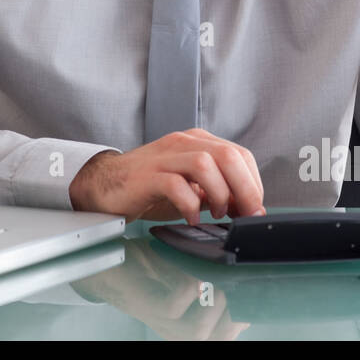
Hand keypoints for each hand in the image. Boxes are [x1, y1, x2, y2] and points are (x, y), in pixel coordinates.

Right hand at [69, 128, 264, 222]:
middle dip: (245, 189)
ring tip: (215, 213)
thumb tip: (248, 208)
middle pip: (227, 155)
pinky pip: (176, 184)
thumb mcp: (191, 186)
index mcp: (198, 142)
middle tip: (245, 214)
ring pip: (205, 164)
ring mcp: (164, 157)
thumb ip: (218, 190)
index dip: (253, 183)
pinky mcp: (147, 175)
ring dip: (219, 193)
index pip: (239, 154)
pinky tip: (191, 217)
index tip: (254, 208)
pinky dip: (190, 205)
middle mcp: (183, 143)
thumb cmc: (151, 187)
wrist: (106, 184)